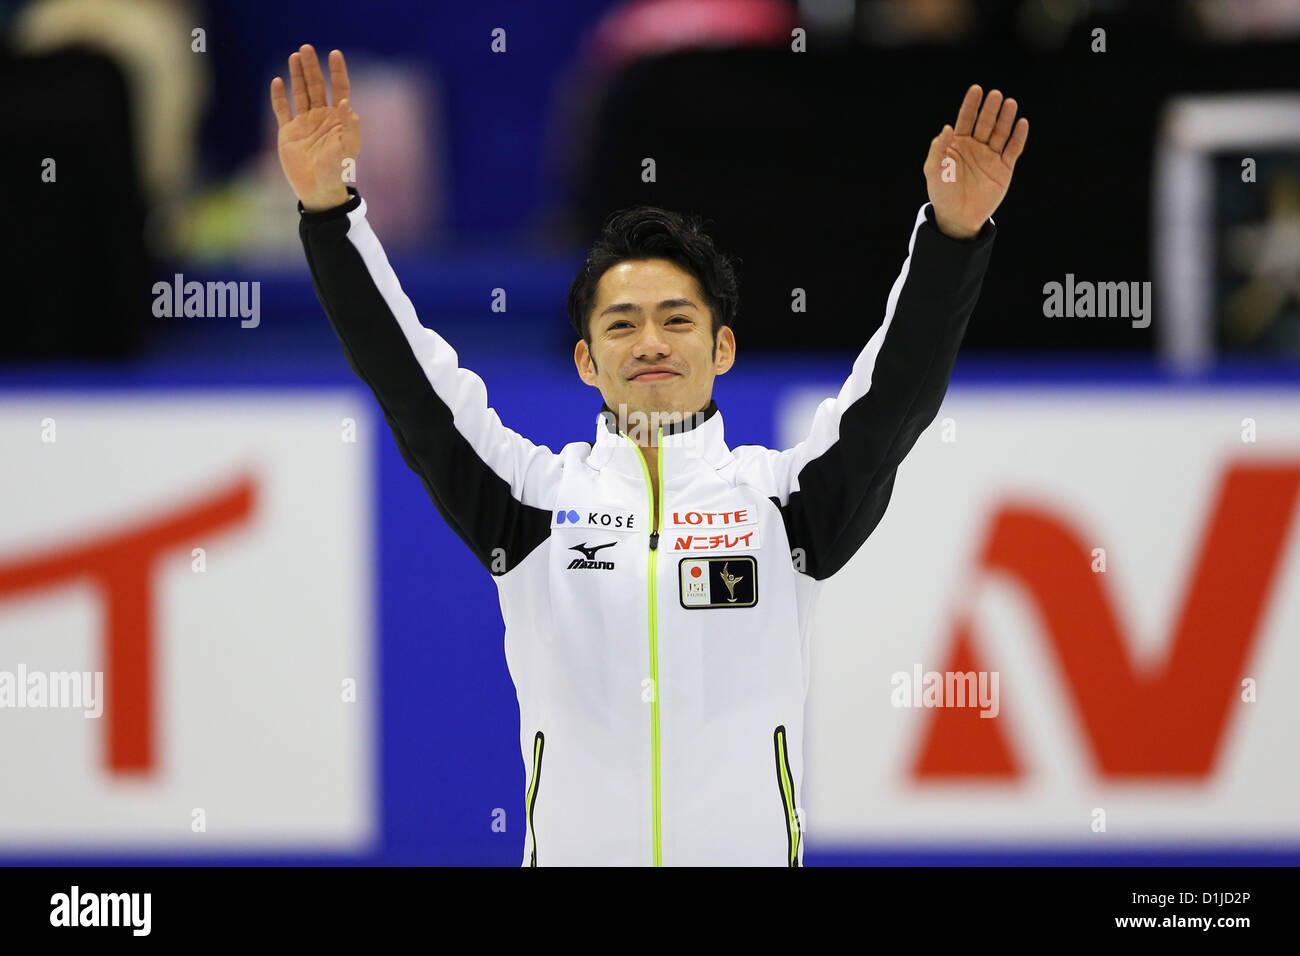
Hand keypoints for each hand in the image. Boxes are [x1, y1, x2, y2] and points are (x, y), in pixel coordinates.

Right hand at [270, 45, 359, 211]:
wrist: (317, 190)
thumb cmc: (336, 171)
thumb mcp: (346, 150)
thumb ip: (348, 127)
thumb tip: (347, 103)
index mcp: (337, 119)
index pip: (340, 89)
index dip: (337, 71)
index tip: (335, 53)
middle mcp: (321, 117)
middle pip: (317, 86)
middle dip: (312, 67)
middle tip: (306, 48)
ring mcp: (304, 123)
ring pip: (300, 93)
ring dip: (297, 75)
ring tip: (294, 56)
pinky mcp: (289, 132)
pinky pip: (282, 109)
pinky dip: (279, 96)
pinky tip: (278, 81)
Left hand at [923, 85, 1027, 238]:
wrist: (957, 217)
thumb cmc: (942, 193)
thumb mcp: (934, 170)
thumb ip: (938, 149)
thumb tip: (946, 127)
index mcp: (958, 144)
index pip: (966, 119)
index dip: (971, 105)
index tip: (977, 89)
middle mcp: (976, 147)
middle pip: (985, 123)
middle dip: (990, 109)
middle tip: (996, 95)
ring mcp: (991, 157)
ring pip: (1000, 133)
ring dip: (1005, 118)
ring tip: (1010, 103)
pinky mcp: (1004, 168)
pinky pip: (1013, 149)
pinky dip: (1018, 137)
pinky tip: (1022, 123)